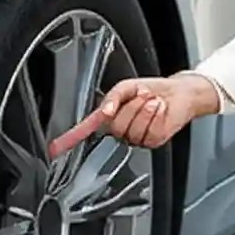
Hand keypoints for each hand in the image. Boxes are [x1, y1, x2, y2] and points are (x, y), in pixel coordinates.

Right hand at [48, 73, 219, 157]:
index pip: (87, 131)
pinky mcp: (154, 142)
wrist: (178, 94)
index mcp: (110, 118)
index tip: (56, 147)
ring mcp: (137, 139)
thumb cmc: (151, 90)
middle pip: (116, 126)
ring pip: (134, 129)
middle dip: (131, 107)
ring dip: (145, 109)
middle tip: (141, 96)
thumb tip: (104, 112)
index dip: (71, 139)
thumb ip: (112, 97)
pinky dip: (157, 116)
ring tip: (152, 102)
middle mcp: (121, 132)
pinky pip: (150, 131)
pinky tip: (160, 110)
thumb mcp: (127, 87)